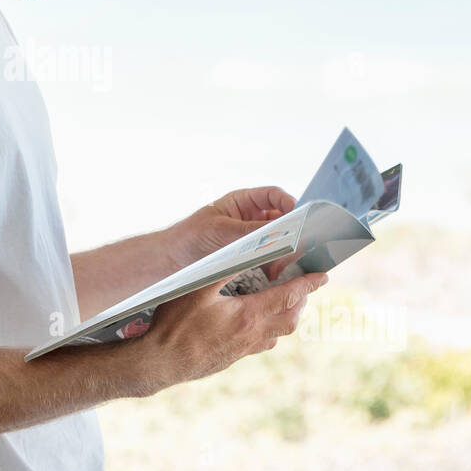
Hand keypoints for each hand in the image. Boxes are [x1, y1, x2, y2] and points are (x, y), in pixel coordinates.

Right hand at [135, 268, 329, 393]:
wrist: (160, 363)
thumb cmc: (175, 324)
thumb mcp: (199, 287)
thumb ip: (225, 267)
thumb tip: (248, 249)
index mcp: (248, 316)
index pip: (288, 296)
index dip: (308, 284)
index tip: (323, 275)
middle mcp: (252, 335)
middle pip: (290, 318)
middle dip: (301, 301)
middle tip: (303, 286)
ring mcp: (243, 350)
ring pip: (278, 334)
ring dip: (287, 317)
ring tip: (284, 302)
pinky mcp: (232, 358)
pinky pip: (262, 344)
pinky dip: (269, 330)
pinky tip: (256, 323)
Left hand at [165, 186, 297, 271]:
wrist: (169, 263)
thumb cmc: (190, 238)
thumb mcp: (223, 232)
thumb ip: (253, 231)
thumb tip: (283, 231)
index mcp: (242, 202)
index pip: (274, 196)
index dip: (289, 203)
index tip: (300, 218)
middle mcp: (249, 218)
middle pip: (281, 220)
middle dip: (290, 232)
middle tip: (296, 246)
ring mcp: (250, 238)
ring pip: (278, 240)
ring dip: (283, 251)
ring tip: (282, 265)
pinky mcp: (248, 258)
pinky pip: (269, 258)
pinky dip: (275, 265)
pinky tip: (274, 274)